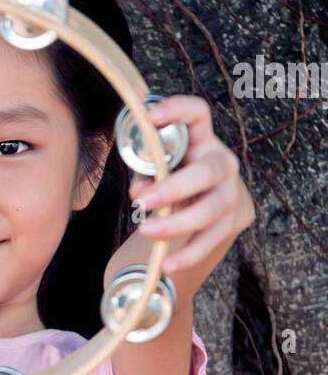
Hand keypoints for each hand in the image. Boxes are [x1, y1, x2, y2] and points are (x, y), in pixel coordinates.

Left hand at [129, 95, 255, 274]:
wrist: (206, 209)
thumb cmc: (176, 180)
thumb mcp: (161, 170)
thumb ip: (149, 173)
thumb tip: (140, 190)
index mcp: (202, 140)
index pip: (198, 115)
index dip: (177, 110)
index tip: (150, 116)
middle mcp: (222, 163)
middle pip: (206, 172)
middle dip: (173, 187)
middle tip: (142, 200)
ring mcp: (232, 194)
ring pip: (210, 210)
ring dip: (176, 223)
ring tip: (147, 230)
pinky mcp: (234, 222)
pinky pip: (211, 240)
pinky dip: (188, 254)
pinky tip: (168, 264)